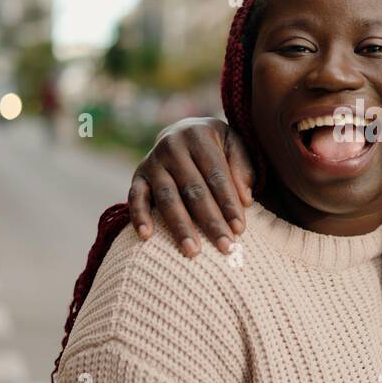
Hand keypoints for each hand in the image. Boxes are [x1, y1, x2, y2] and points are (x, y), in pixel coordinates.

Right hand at [127, 117, 255, 255]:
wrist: (182, 131)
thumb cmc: (216, 145)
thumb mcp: (234, 145)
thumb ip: (242, 168)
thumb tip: (245, 200)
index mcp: (199, 136)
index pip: (216, 176)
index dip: (228, 203)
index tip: (239, 230)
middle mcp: (172, 147)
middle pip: (193, 190)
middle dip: (210, 221)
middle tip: (224, 246)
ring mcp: (153, 161)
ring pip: (167, 198)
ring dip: (180, 226)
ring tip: (192, 251)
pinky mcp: (138, 175)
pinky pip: (136, 197)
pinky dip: (139, 216)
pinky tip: (146, 236)